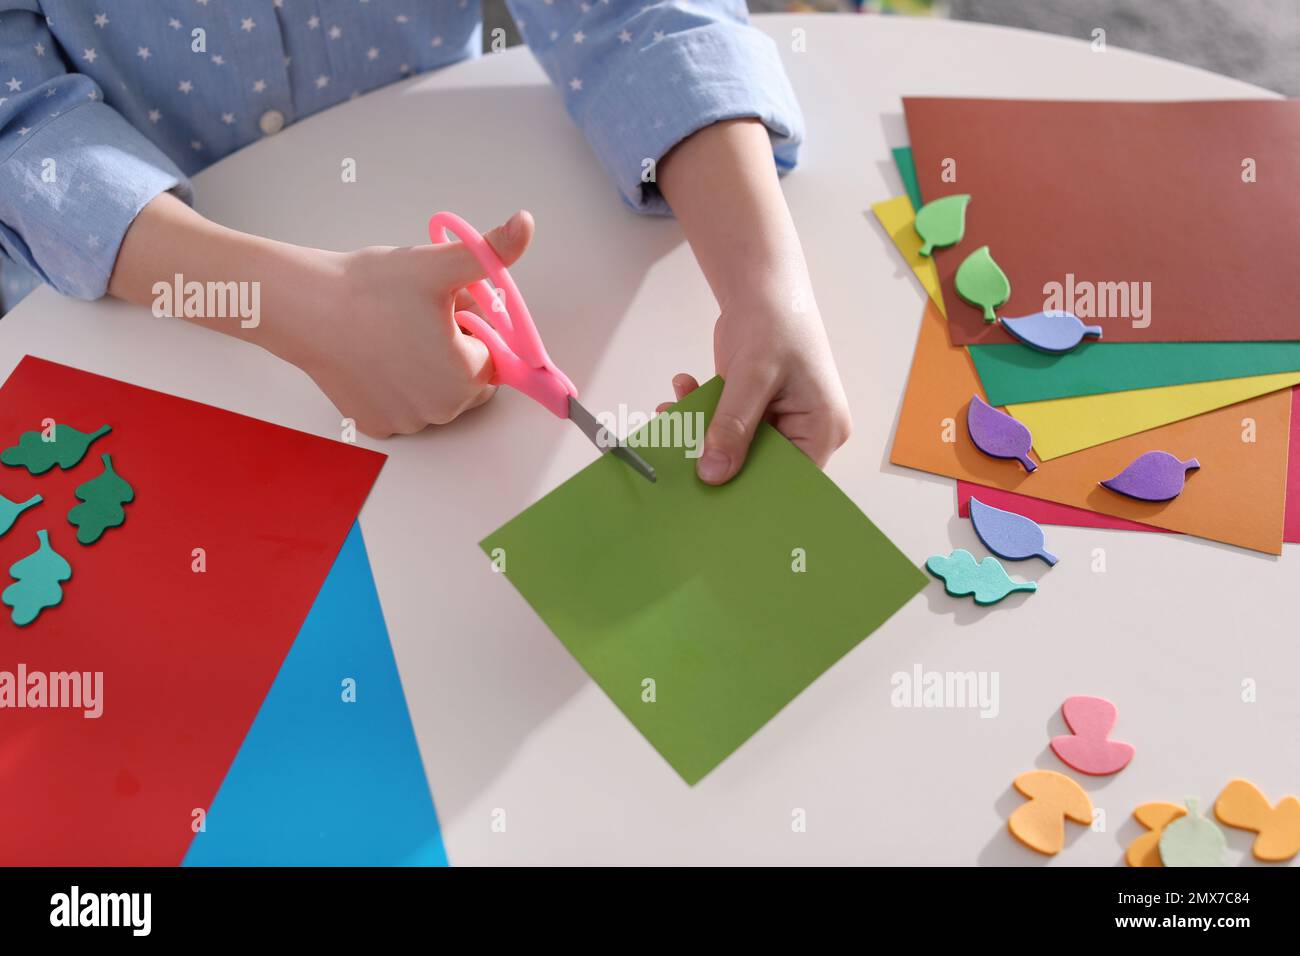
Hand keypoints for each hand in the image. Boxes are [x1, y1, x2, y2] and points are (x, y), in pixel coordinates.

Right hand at [109, 194, 535, 438]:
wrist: (305, 307)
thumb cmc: (370, 288)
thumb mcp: (440, 264)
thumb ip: (491, 252)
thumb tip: (526, 224)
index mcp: (467, 376)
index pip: (494, 355)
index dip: (474, 327)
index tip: (446, 308)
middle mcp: (441, 410)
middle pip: (469, 379)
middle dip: (456, 349)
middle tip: (421, 316)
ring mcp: (407, 422)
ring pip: (436, 393)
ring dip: (428, 368)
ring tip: (397, 332)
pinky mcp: (376, 424)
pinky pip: (403, 405)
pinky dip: (397, 385)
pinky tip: (377, 355)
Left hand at [657, 291, 850, 482]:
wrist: (763, 289)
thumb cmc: (776, 323)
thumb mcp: (753, 376)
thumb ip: (733, 426)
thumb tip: (714, 473)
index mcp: (822, 429)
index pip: (790, 478)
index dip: (752, 488)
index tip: (711, 489)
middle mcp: (803, 431)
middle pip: (759, 466)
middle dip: (718, 457)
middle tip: (680, 450)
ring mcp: (777, 422)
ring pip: (736, 447)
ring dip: (701, 431)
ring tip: (672, 412)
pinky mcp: (754, 411)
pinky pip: (724, 426)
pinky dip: (700, 412)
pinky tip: (683, 390)